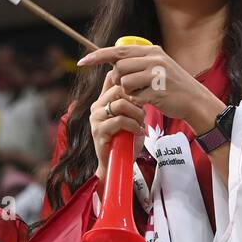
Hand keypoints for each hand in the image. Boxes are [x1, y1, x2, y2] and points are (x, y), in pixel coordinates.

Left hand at [79, 43, 222, 134]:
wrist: (195, 101)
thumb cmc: (173, 87)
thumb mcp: (158, 67)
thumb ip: (138, 63)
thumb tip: (113, 63)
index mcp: (152, 51)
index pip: (119, 50)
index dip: (99, 56)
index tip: (83, 62)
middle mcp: (153, 59)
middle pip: (119, 67)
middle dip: (119, 80)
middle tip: (133, 88)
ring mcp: (155, 74)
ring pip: (124, 82)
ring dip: (129, 92)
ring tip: (145, 93)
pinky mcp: (156, 90)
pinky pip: (134, 96)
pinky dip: (138, 101)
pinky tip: (151, 100)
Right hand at [88, 68, 143, 183]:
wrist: (118, 163)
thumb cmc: (127, 139)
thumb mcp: (133, 115)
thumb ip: (134, 101)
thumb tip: (145, 85)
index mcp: (103, 100)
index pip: (112, 77)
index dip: (129, 81)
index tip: (142, 91)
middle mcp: (97, 106)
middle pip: (119, 89)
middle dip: (136, 99)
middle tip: (143, 111)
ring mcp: (96, 118)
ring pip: (120, 104)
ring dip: (136, 113)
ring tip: (141, 123)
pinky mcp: (99, 130)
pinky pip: (120, 120)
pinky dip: (133, 125)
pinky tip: (138, 132)